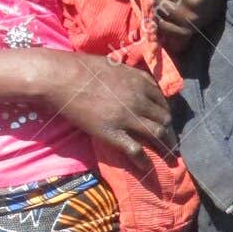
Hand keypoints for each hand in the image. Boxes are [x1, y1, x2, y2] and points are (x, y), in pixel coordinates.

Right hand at [38, 50, 171, 162]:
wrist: (62, 79)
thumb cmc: (83, 68)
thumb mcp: (115, 65)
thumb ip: (131, 75)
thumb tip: (138, 82)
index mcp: (140, 82)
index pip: (163, 100)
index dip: (165, 111)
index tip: (165, 119)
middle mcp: (139, 100)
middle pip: (164, 118)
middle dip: (169, 130)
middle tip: (170, 139)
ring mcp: (127, 117)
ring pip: (156, 133)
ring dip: (165, 145)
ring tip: (169, 155)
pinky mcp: (112, 133)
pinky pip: (135, 150)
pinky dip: (143, 160)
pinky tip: (146, 166)